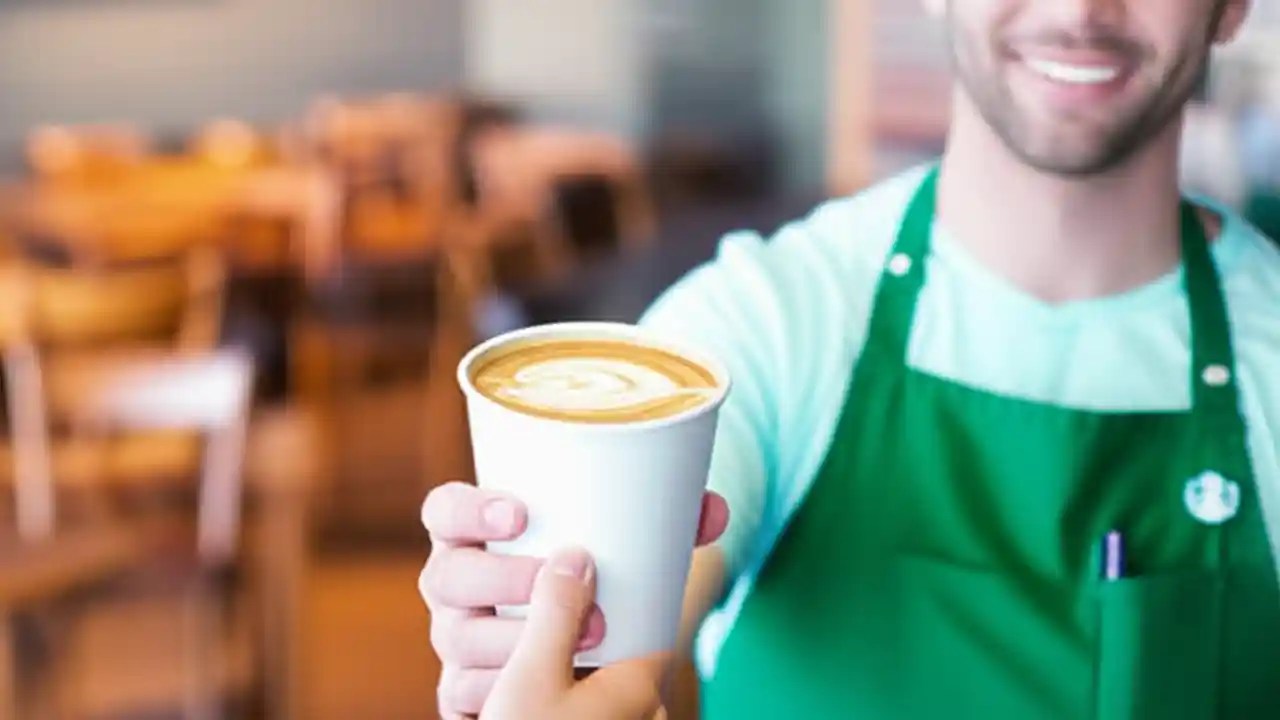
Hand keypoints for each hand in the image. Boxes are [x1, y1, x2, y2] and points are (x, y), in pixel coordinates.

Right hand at [420, 482, 728, 718]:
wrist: (587, 691)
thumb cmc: (611, 625)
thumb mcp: (629, 589)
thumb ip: (658, 550)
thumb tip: (713, 508)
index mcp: (483, 542)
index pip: (446, 509)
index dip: (469, 507)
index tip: (520, 514)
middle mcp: (461, 593)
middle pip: (443, 575)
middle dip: (500, 580)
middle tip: (557, 584)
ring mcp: (459, 644)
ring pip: (452, 637)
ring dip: (510, 641)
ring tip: (580, 644)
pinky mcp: (463, 693)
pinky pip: (457, 690)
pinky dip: (496, 689)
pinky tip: (531, 687)